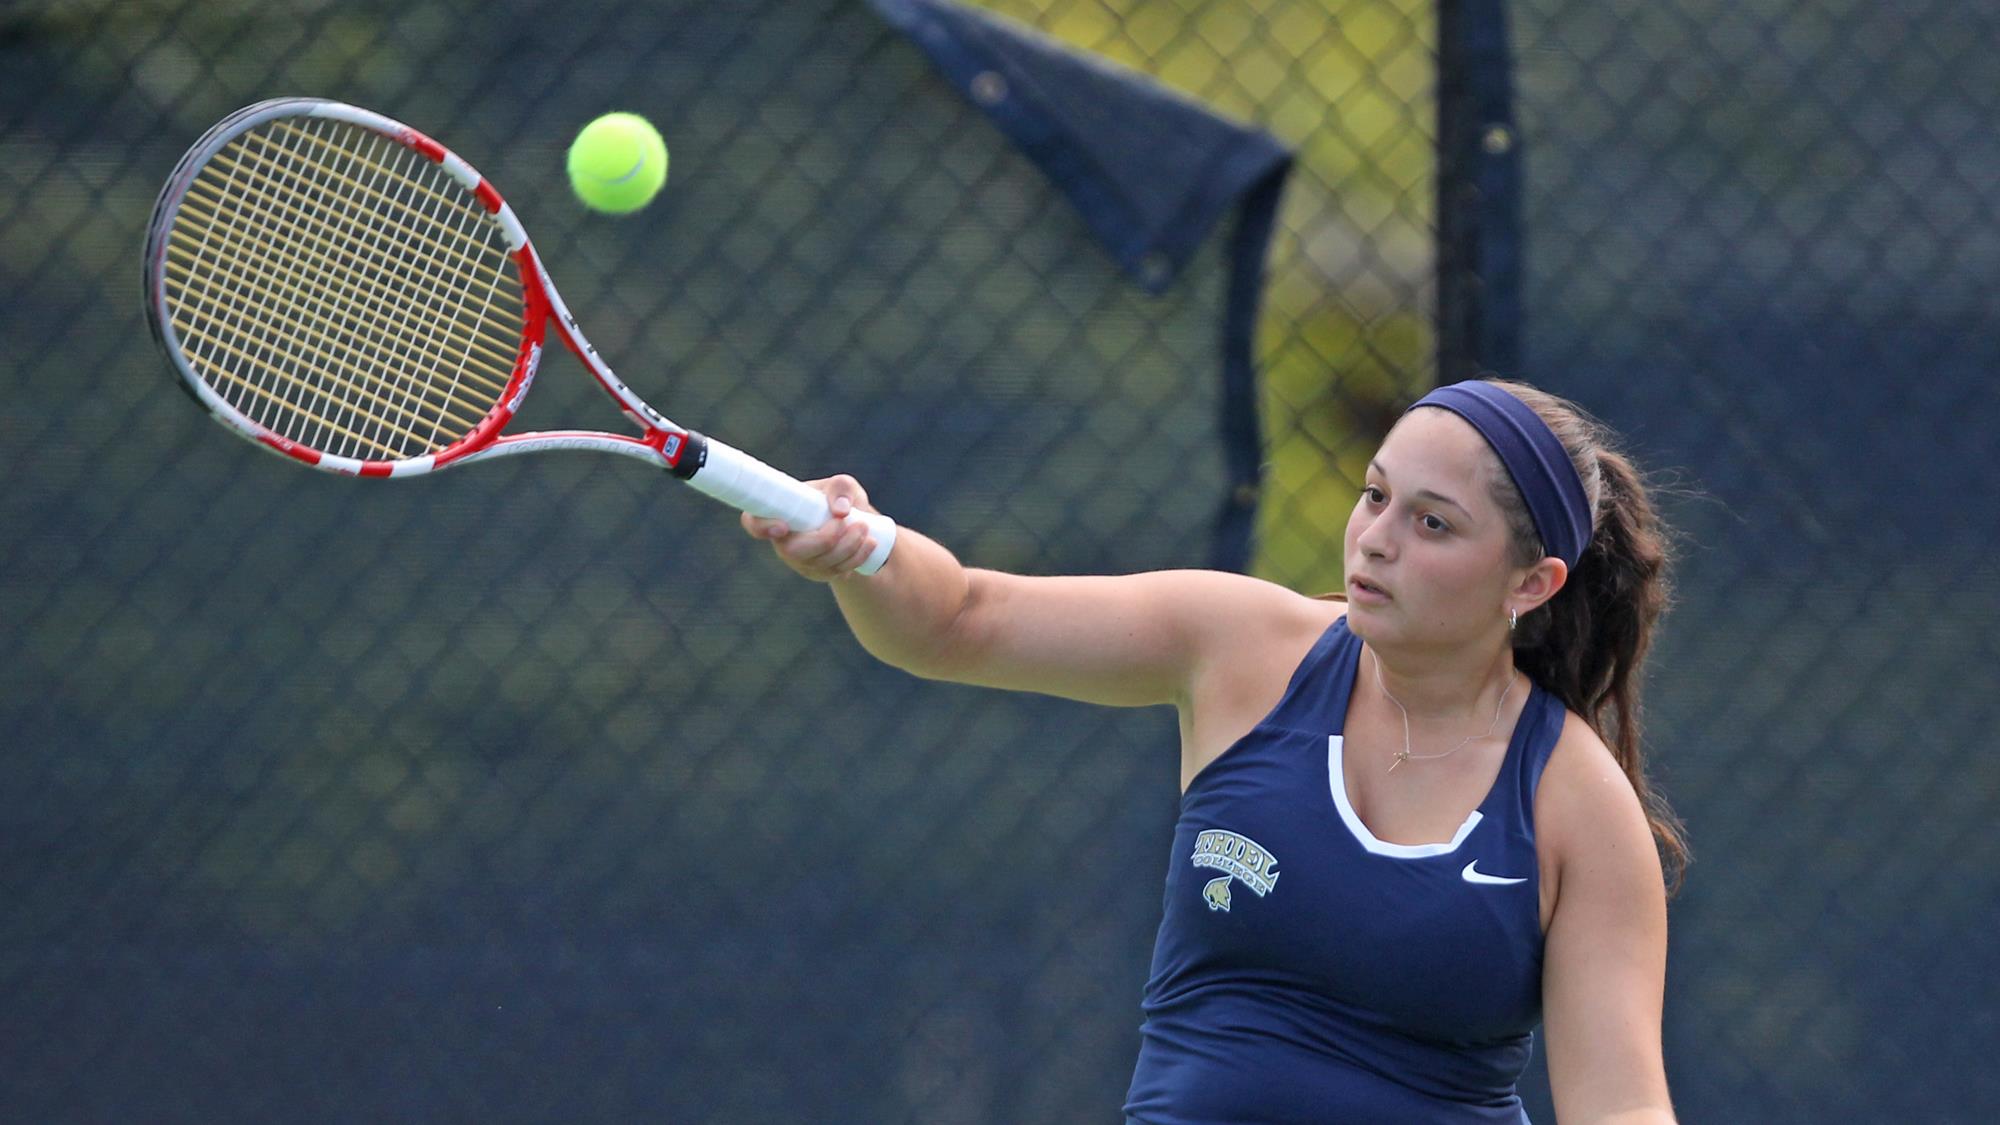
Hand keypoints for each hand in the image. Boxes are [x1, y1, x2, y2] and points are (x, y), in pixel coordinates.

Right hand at [741, 474, 882, 581]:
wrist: (856, 523)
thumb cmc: (840, 499)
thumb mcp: (843, 485)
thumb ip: (841, 488)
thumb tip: (841, 510)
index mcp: (777, 513)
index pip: (753, 522)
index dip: (761, 527)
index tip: (782, 526)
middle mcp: (782, 541)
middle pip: (793, 552)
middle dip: (824, 539)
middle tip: (847, 521)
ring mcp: (799, 561)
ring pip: (818, 564)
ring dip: (846, 547)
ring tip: (864, 526)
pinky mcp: (818, 573)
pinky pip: (834, 572)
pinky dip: (855, 558)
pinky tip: (869, 544)